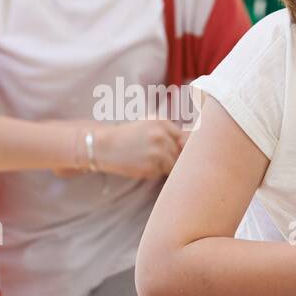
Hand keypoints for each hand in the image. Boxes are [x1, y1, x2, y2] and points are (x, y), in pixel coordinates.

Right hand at [53, 120, 184, 179]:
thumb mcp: (148, 125)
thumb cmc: (128, 136)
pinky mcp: (150, 166)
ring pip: (172, 165)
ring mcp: (156, 151)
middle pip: (180, 153)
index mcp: (161, 122)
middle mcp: (161, 135)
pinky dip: (153, 172)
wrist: (104, 146)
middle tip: (155, 157)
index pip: (185, 138)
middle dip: (171, 158)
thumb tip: (191, 143)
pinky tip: (140, 165)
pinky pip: (160, 173)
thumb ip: (169, 132)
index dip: (182, 147)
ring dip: (163, 166)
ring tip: (147, 160)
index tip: (176, 151)